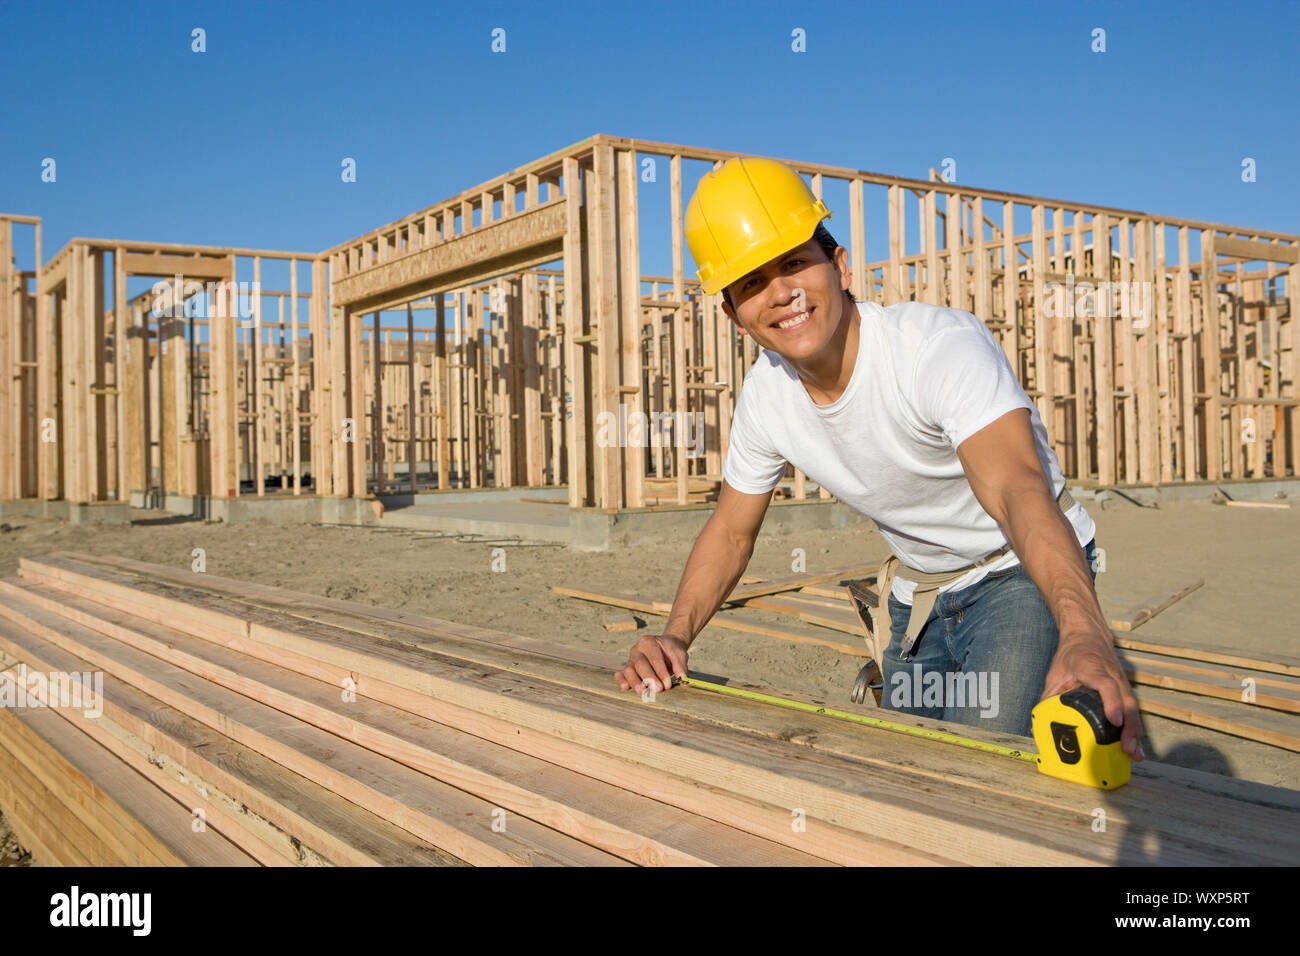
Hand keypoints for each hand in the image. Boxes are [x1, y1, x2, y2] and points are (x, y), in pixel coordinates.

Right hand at [614, 633, 688, 694]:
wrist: (665, 647)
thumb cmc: (671, 650)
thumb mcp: (679, 653)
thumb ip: (681, 665)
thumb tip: (682, 678)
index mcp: (648, 642)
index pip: (654, 658)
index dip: (661, 672)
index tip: (667, 684)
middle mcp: (637, 650)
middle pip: (640, 664)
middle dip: (649, 678)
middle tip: (658, 690)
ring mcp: (630, 659)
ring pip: (628, 670)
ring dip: (635, 682)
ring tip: (643, 692)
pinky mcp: (627, 669)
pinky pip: (620, 674)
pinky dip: (621, 681)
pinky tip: (625, 688)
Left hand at [1042, 632, 1145, 760]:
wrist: (1088, 634)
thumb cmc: (1071, 655)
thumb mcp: (1055, 673)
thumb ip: (1048, 698)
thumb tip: (1037, 725)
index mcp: (1091, 667)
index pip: (1106, 684)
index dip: (1111, 702)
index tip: (1115, 720)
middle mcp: (1112, 674)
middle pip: (1126, 700)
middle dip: (1128, 726)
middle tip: (1127, 748)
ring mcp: (1122, 681)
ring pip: (1132, 707)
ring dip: (1135, 731)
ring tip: (1134, 753)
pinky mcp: (1125, 689)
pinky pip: (1132, 709)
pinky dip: (1134, 727)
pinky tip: (1134, 746)